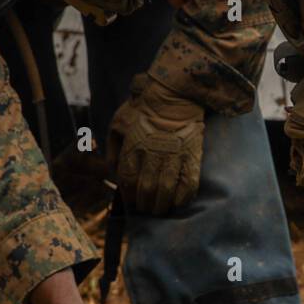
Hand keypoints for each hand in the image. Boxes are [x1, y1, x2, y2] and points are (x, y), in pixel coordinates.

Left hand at [107, 74, 204, 214]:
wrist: (174, 94)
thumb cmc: (143, 108)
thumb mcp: (118, 123)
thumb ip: (112, 147)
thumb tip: (111, 169)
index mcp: (133, 148)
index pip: (128, 181)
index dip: (129, 196)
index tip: (132, 203)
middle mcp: (152, 155)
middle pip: (146, 190)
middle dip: (145, 205)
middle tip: (146, 209)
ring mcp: (174, 156)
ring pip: (166, 190)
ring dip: (162, 205)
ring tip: (161, 210)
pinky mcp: (192, 156)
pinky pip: (189, 183)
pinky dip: (183, 197)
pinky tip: (178, 202)